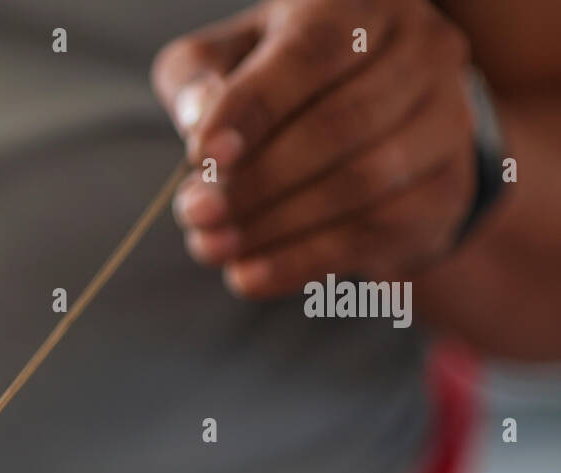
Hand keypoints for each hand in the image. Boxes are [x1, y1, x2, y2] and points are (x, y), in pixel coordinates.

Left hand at [152, 0, 477, 297]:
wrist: (369, 127)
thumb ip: (198, 78)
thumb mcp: (226, 62)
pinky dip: (302, 261)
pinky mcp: (447, 186)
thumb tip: (198, 118)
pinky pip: (375, 231)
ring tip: (210, 248)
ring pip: (361, 183)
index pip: (311, 52)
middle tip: (194, 215)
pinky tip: (248, 276)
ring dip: (274, 227)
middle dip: (255, 180)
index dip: (254, 106)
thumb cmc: (277, 83)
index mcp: (359, 2)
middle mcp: (421, 47)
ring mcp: (447, 117)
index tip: (202, 156)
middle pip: (338, 124)